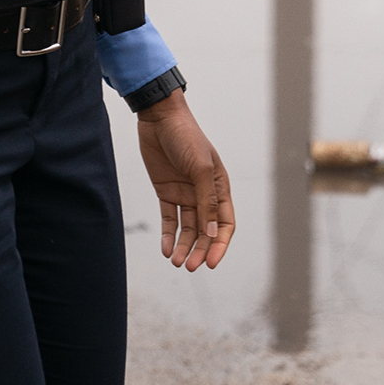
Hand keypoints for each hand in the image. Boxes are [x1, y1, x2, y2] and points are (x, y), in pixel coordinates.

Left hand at [136, 90, 234, 270]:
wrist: (158, 117)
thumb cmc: (186, 136)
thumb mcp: (200, 168)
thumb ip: (207, 201)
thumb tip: (213, 233)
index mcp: (220, 187)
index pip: (225, 224)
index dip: (219, 244)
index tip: (211, 262)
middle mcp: (204, 193)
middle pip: (205, 230)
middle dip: (200, 250)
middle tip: (190, 267)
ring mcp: (185, 193)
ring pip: (187, 228)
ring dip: (184, 246)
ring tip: (176, 262)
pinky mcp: (166, 191)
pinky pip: (169, 218)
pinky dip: (168, 235)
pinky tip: (166, 249)